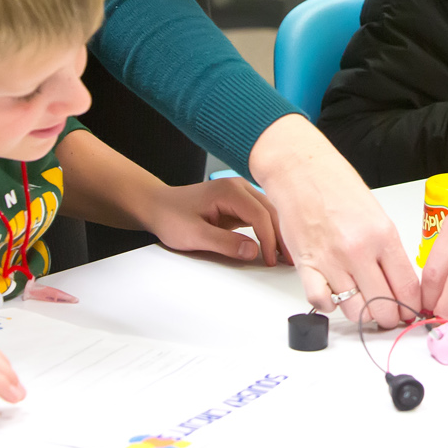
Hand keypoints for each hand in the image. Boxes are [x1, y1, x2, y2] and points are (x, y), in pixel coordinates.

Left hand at [142, 175, 290, 264]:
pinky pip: (259, 215)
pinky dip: (267, 230)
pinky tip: (273, 245)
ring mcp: (239, 193)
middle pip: (270, 211)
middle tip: (290, 261)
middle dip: (280, 236)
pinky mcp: (238, 203)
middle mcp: (238, 187)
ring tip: (285, 255)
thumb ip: (224, 243)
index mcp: (229, 191)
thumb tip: (253, 251)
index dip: (269, 239)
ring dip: (277, 233)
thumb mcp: (194, 235)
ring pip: (268, 212)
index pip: (259, 214)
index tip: (271, 259)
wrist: (157, 206)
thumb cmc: (171, 216)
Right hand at [248, 114, 419, 327]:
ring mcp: (331, 260)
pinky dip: (329, 304)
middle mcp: (359, 251)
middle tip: (390, 315)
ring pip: (354, 310)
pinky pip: (322, 302)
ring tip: (364, 303)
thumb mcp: (377, 215)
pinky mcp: (306, 265)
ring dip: (361, 313)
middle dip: (390, 318)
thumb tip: (399, 283)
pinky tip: (334, 294)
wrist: (301, 171)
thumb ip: (387, 250)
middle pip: (383, 307)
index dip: (412, 307)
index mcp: (383, 236)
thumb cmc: (338, 187)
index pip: (407, 288)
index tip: (411, 312)